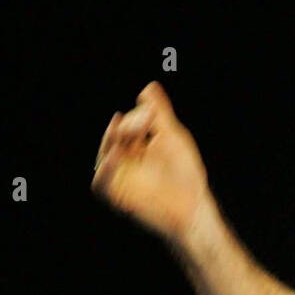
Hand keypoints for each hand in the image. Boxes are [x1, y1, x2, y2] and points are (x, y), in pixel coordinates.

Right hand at [91, 81, 210, 243]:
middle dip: (127, 125)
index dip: (137, 117)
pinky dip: (106, 168)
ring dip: (111, 140)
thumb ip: (160, 113)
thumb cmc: (186, 175)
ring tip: (125, 129)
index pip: (127, 124)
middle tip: (147, 120)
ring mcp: (120, 178)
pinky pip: (101, 183)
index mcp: (135, 145)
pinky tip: (118, 153)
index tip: (153, 113)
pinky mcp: (118, 197)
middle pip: (114, 136)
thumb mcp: (174, 137)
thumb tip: (149, 86)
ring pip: (104, 156)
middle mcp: (125, 160)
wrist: (192, 208)